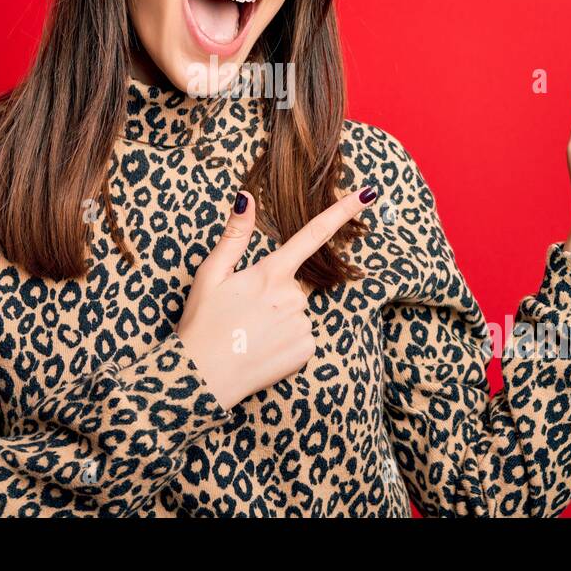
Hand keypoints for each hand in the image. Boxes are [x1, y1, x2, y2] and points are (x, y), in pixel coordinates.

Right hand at [177, 185, 376, 410]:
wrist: (202, 377)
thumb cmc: (202, 323)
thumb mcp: (211, 274)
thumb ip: (234, 235)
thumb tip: (246, 197)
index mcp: (270, 273)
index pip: (312, 234)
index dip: (342, 212)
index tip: (368, 193)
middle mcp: (292, 297)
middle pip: (295, 285)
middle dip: (274, 294)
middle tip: (242, 314)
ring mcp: (302, 324)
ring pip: (298, 312)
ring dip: (279, 320)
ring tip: (249, 335)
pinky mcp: (306, 350)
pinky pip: (302, 337)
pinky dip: (285, 341)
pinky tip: (262, 350)